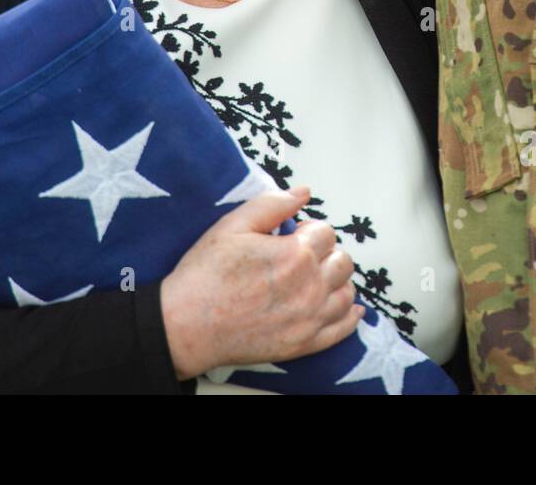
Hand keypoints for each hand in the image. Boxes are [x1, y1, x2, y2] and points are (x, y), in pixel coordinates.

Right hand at [159, 186, 362, 380]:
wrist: (187, 326)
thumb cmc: (205, 275)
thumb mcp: (233, 226)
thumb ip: (273, 203)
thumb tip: (303, 192)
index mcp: (296, 255)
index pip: (326, 232)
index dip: (309, 229)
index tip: (293, 235)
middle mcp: (311, 288)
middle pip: (342, 261)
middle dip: (326, 252)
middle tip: (302, 255)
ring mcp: (311, 319)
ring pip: (346, 292)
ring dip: (335, 280)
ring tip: (314, 278)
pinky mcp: (305, 344)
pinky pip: (343, 329)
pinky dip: (349, 315)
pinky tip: (346, 306)